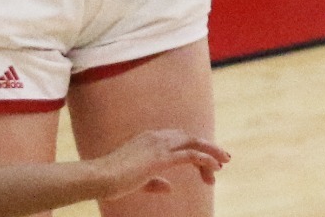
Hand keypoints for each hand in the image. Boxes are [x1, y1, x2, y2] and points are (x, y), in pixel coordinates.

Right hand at [92, 129, 228, 198]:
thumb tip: (169, 188)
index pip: (178, 139)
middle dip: (208, 147)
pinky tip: (215, 168)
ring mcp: (159, 145)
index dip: (194, 148)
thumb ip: (154, 182)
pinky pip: (191, 156)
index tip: (207, 162)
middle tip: (224, 159)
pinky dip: (206, 160)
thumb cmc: (113, 180)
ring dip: (211, 152)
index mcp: (148, 138)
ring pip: (193, 143)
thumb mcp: (137, 180)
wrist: (100, 177)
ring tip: (224, 162)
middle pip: (189, 138)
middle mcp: (155, 137)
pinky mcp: (161, 157)